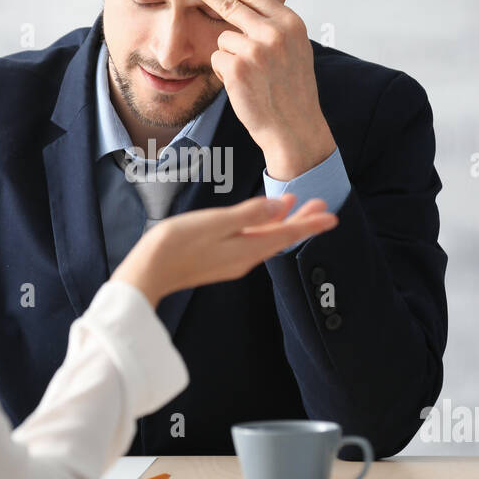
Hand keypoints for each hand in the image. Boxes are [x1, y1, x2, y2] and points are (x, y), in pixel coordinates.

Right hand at [111, 194, 337, 307]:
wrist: (147, 273)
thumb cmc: (175, 245)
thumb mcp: (214, 223)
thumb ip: (248, 214)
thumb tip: (279, 206)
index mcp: (246, 249)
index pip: (287, 234)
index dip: (310, 224)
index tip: (331, 215)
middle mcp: (243, 259)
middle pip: (280, 238)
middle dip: (302, 222)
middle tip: (321, 205)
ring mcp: (230, 261)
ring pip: (266, 239)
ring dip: (284, 222)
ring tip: (297, 205)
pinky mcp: (218, 260)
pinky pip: (251, 242)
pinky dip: (263, 228)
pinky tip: (262, 219)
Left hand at [177, 0, 335, 180]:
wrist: (294, 127)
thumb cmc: (292, 91)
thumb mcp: (295, 49)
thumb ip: (275, 26)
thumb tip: (246, 4)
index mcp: (290, 23)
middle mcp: (274, 32)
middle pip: (230, 4)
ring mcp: (255, 49)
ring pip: (223, 39)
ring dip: (229, 56)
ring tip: (251, 77)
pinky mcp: (237, 68)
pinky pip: (216, 58)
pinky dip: (224, 72)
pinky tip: (243, 86)